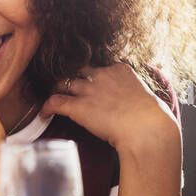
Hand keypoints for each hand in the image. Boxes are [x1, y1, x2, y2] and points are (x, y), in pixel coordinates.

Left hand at [41, 64, 179, 159]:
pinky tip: (44, 113)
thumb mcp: (147, 99)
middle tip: (66, 86)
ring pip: (63, 83)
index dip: (94, 76)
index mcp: (120, 70)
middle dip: (72, 77)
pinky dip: (47, 107)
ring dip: (57, 89)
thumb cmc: (152, 119)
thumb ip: (136, 98)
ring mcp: (89, 90)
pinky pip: (56, 102)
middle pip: (79, 70)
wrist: (146, 128)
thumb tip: (137, 109)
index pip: (101, 68)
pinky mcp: (79, 107)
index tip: (92, 83)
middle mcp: (103, 76)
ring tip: (52, 96)